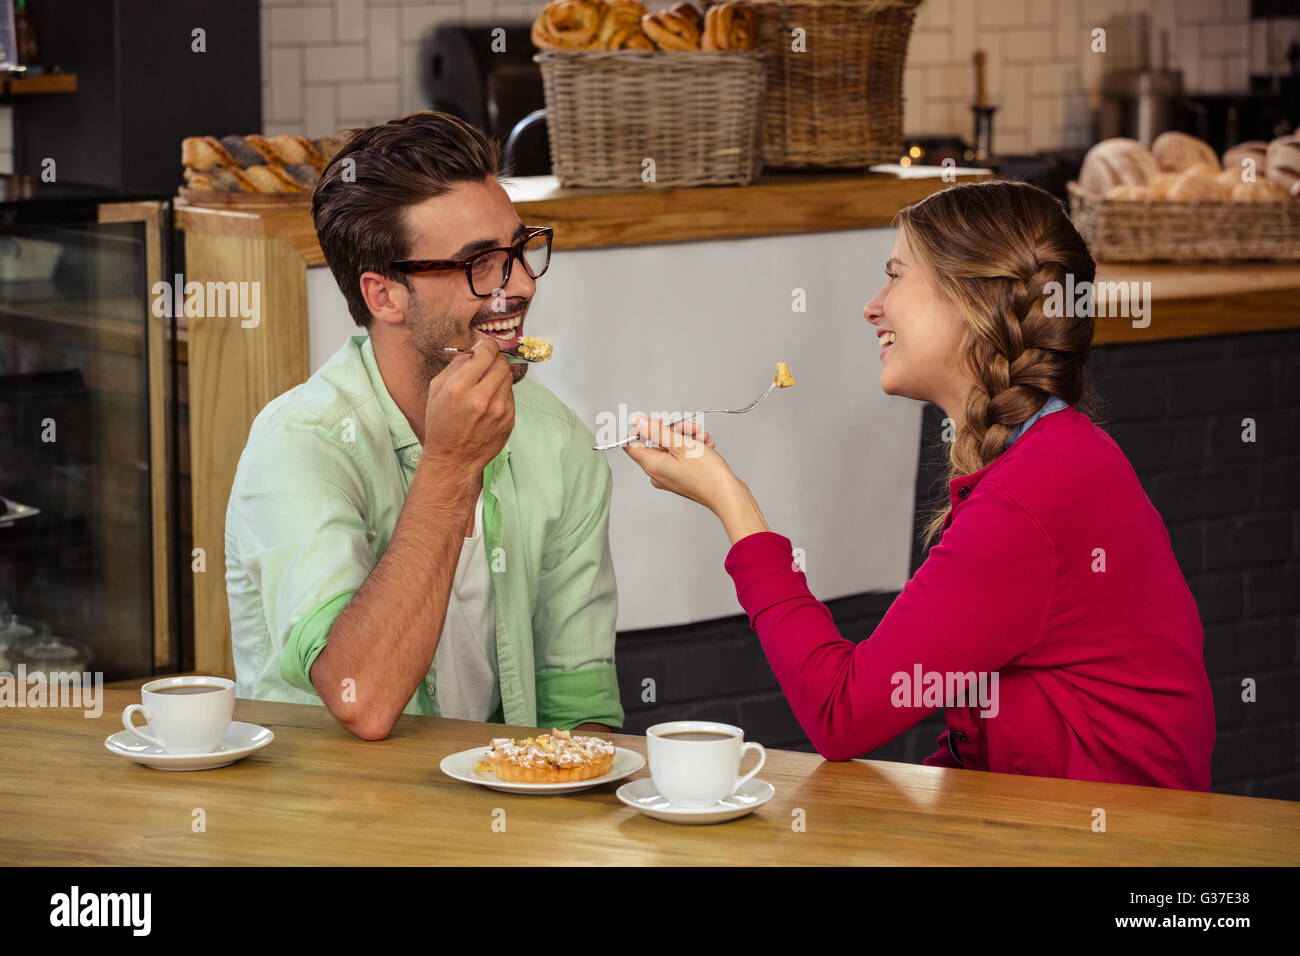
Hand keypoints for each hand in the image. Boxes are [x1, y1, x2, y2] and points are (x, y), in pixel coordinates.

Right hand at [422, 336, 514, 476]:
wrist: (454, 459)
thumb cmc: (441, 424)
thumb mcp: (436, 390)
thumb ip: (456, 364)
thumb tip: (476, 349)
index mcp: (459, 388)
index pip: (487, 352)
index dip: (487, 345)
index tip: (484, 347)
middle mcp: (482, 399)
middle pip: (502, 363)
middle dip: (494, 360)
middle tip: (485, 365)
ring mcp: (499, 411)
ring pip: (508, 378)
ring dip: (498, 376)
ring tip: (484, 387)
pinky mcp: (510, 419)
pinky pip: (510, 395)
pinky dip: (501, 393)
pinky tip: (488, 404)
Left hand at [622, 415, 769, 543]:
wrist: (726, 494)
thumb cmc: (707, 474)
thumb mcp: (681, 444)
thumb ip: (657, 431)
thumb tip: (638, 422)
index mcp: (651, 465)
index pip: (631, 444)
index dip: (643, 429)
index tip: (659, 423)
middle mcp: (657, 473)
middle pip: (656, 442)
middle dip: (675, 430)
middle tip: (691, 428)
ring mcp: (669, 476)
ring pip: (671, 448)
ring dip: (687, 437)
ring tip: (703, 437)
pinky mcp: (681, 477)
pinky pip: (681, 457)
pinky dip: (693, 448)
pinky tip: (705, 446)